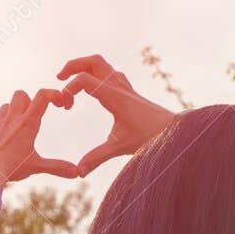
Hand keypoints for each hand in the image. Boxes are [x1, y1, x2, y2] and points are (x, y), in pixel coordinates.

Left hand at [0, 89, 77, 186]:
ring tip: (20, 127)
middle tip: (35, 116)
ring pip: (6, 105)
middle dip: (30, 100)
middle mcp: (11, 119)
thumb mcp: (37, 166)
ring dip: (14, 111)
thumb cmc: (12, 167)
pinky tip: (3, 140)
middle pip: (21, 94)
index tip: (60, 104)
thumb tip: (76, 172)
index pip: (43, 96)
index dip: (54, 94)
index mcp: (27, 123)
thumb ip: (57, 167)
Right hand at [57, 55, 176, 176]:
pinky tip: (92, 89)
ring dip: (84, 67)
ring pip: (102, 63)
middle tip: (60, 78)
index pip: (85, 80)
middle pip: (94, 61)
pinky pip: (110, 73)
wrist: (174, 132)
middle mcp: (120, 87)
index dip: (69, 89)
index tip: (66, 106)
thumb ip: (97, 158)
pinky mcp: (130, 91)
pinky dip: (96, 74)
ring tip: (71, 81)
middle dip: (73, 65)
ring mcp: (126, 87)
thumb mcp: (120, 148)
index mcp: (115, 98)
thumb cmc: (150, 138)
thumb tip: (78, 172)